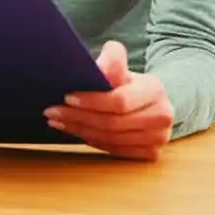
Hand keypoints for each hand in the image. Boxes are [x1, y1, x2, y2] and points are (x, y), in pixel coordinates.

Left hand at [45, 41, 174, 160]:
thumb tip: (97, 68)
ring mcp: (159, 137)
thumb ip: (111, 61)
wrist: (145, 101)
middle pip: (113, 123)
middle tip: (52, 111)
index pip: (119, 101)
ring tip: (58, 121)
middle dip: (78, 117)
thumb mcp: (118, 67)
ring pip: (112, 139)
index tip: (66, 97)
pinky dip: (92, 141)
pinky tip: (75, 131)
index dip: (91, 101)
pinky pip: (116, 150)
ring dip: (80, 130)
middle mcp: (162, 115)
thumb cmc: (125, 82)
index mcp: (155, 90)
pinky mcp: (152, 152)